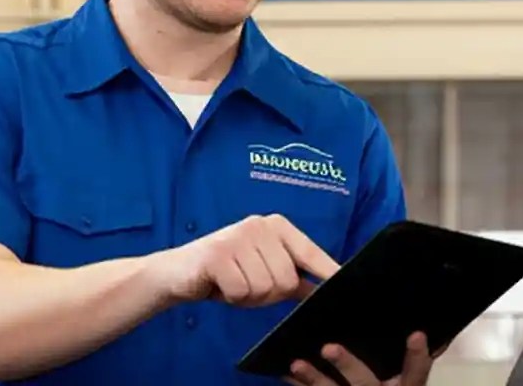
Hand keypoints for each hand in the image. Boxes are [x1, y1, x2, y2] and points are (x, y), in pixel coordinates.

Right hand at [153, 214, 338, 306]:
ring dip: (248, 296)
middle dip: (267, 294)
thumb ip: (295, 277)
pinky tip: (220, 285)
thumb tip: (325, 287)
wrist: (178, 272)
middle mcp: (260, 225)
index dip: (327, 271)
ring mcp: (238, 236)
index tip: (344, 281)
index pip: (310, 252)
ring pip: (265, 288)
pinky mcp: (217, 254)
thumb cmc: (227, 272)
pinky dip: (231, 297)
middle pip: (286, 280)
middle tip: (247, 283)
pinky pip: (242, 292)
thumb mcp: (264, 271)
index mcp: (277, 226)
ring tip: (232, 282)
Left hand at [284, 332, 435, 385]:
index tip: (416, 334)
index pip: (417, 374)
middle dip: (347, 366)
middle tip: (328, 347)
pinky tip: (285, 373)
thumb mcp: (407, 380)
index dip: (417, 356)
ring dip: (314, 379)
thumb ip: (413, 361)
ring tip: (296, 364)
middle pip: (365, 383)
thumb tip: (427, 328)